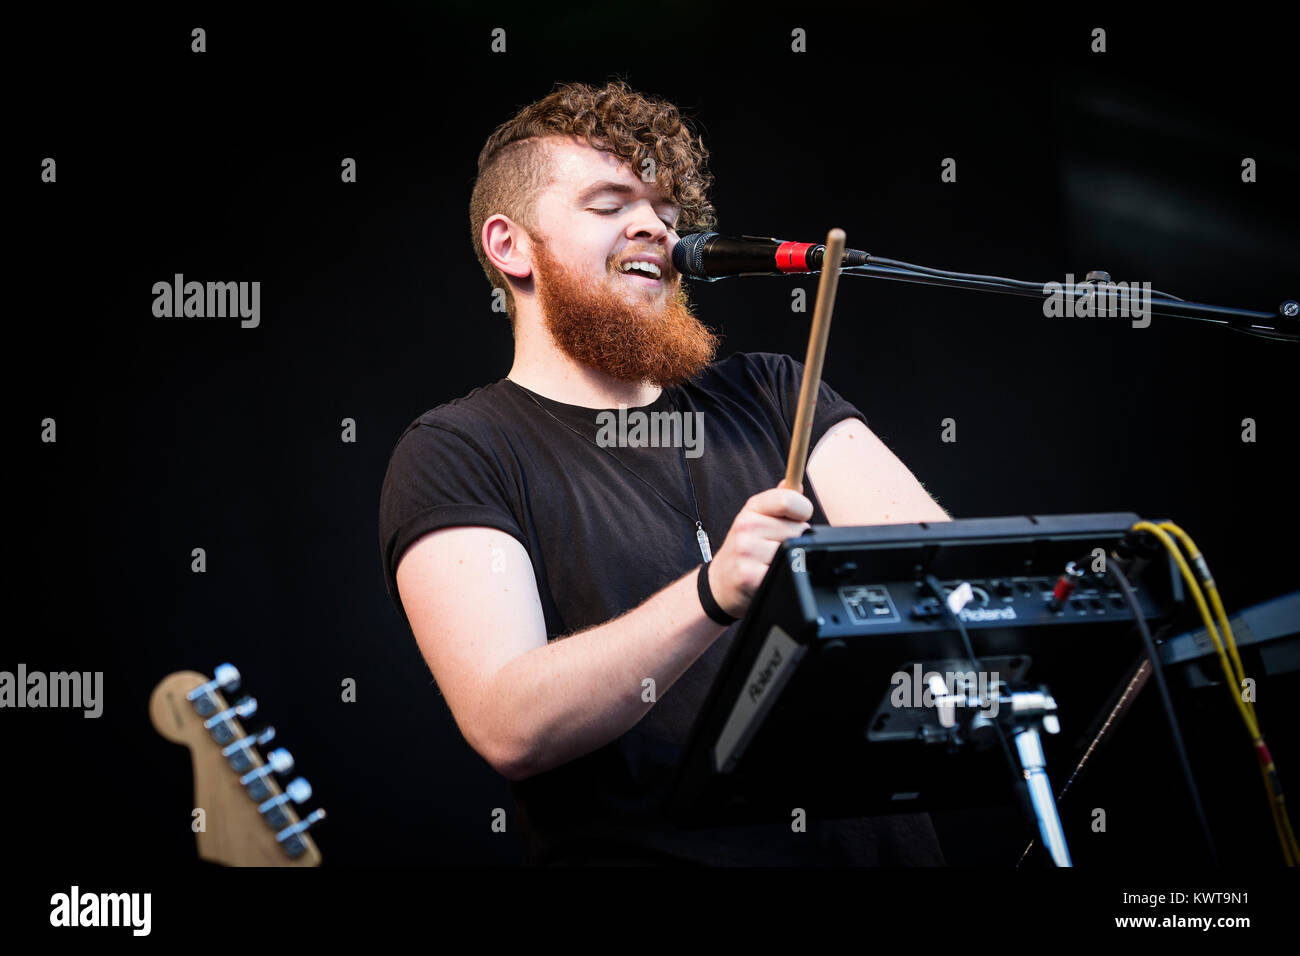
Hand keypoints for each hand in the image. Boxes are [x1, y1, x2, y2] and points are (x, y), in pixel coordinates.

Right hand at [705, 478, 811, 618]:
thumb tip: (796, 485)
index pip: (789, 499)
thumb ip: (779, 501)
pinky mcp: (749, 574)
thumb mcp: (756, 517)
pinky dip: (782, 574)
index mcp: (753, 507)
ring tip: (771, 560)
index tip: (798, 519)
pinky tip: (768, 573)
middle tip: (776, 546)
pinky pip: (784, 570)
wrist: (720, 581)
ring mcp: (746, 550)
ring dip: (788, 558)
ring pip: (793, 550)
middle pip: (799, 529)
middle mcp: (746, 525)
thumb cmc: (744, 547)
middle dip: (796, 539)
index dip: (803, 510)